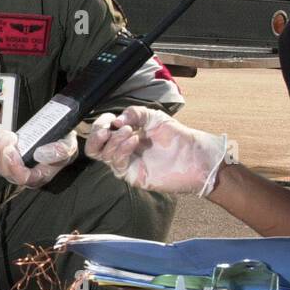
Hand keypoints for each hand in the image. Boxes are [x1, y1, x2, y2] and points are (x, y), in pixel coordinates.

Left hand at [0, 130, 77, 188]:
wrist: (60, 140)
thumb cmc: (64, 147)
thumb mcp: (68, 147)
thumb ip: (59, 151)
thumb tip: (39, 154)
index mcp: (40, 176)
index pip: (22, 178)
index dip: (13, 165)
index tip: (11, 149)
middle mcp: (26, 176)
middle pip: (6, 172)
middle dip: (2, 153)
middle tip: (9, 139)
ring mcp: (17, 169)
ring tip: (7, 136)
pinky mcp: (10, 161)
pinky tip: (4, 137)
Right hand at [86, 107, 229, 195]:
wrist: (195, 156)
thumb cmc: (177, 136)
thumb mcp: (154, 117)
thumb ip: (134, 114)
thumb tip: (115, 122)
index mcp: (125, 136)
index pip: (102, 132)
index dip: (101, 124)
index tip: (110, 118)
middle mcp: (123, 151)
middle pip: (94, 148)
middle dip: (96, 135)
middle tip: (107, 129)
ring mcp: (127, 164)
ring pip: (104, 155)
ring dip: (114, 140)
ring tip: (130, 131)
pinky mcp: (133, 176)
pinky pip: (118, 164)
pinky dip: (122, 149)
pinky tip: (135, 140)